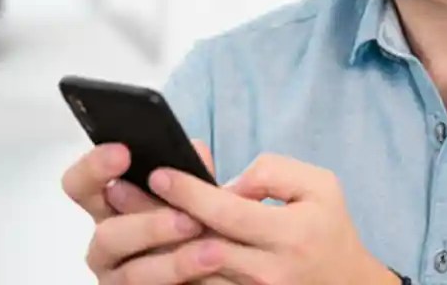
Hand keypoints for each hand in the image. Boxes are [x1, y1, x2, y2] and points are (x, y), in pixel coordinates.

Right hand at [62, 140, 236, 283]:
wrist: (208, 270)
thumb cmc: (191, 228)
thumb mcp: (192, 197)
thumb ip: (192, 175)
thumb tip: (198, 151)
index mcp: (110, 207)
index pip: (80, 185)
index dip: (93, 168)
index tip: (123, 152)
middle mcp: (107, 244)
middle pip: (105, 236)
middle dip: (148, 226)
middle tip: (187, 217)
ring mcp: (117, 278)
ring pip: (132, 274)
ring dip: (174, 262)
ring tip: (214, 251)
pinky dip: (181, 280)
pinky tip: (211, 269)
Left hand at [141, 154, 397, 284]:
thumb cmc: (328, 227)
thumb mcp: (319, 186)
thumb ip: (272, 172)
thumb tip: (228, 183)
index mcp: (290, 235)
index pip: (227, 213)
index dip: (189, 192)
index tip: (158, 172)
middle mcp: (270, 272)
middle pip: (200, 246)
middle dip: (156, 218)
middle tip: (118, 192)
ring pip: (193, 273)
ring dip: (154, 246)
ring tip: (120, 217)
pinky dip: (171, 271)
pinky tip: (145, 249)